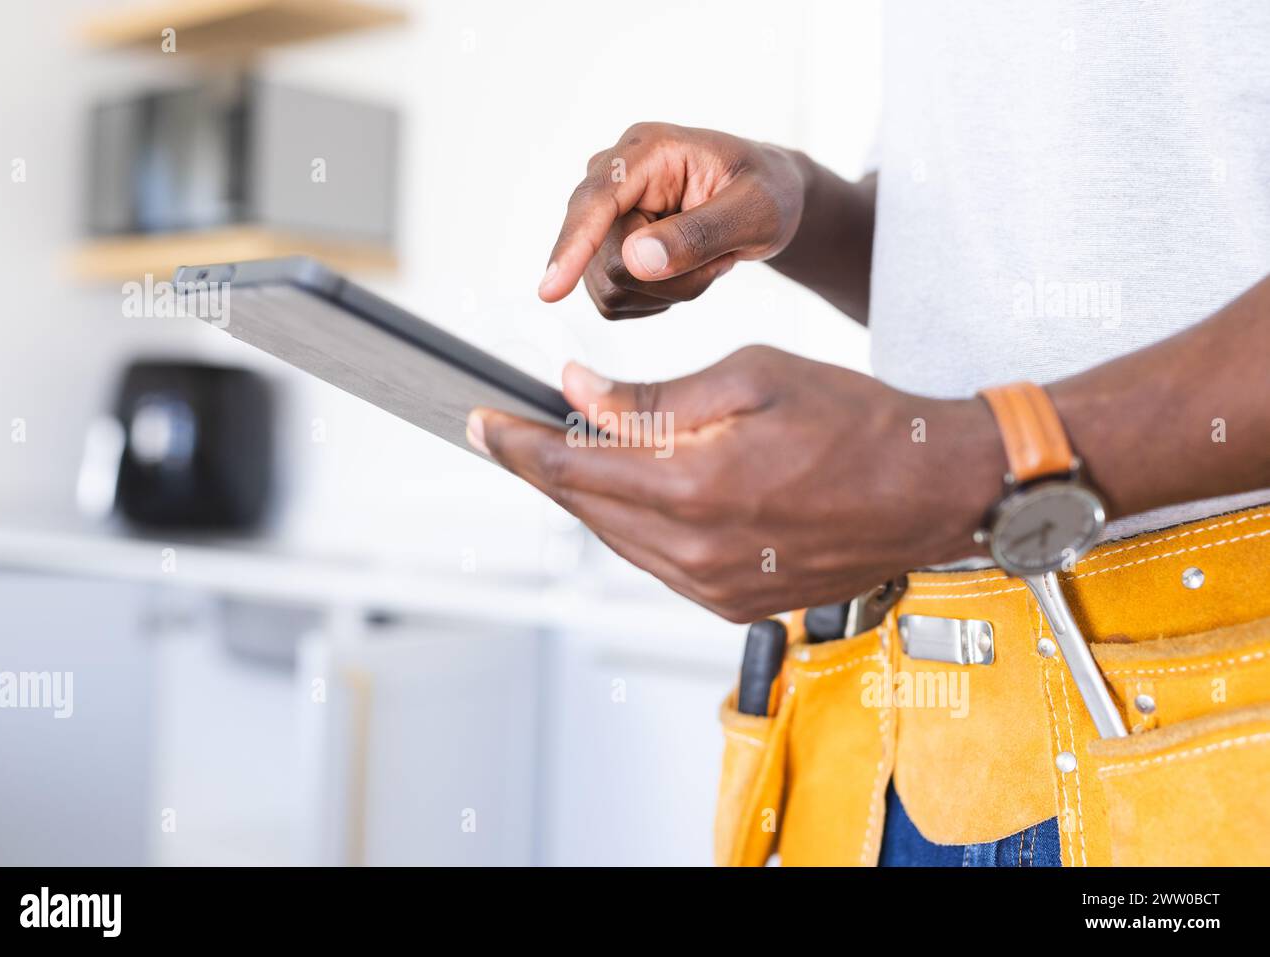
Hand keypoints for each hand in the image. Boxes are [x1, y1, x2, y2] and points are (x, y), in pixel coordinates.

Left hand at [467, 346, 1004, 622]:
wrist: (935, 491)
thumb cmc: (858, 423)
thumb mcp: (751, 377)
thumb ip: (652, 396)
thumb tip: (577, 393)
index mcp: (694, 488)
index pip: (570, 468)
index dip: (515, 444)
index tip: (477, 422)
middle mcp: (695, 551)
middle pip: (584, 509)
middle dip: (542, 467)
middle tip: (511, 431)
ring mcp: (713, 586)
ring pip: (616, 538)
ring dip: (586, 495)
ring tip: (569, 451)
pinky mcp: (731, 602)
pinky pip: (655, 562)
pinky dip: (630, 524)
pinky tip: (632, 490)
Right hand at [538, 123, 806, 318]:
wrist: (767, 200)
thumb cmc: (768, 193)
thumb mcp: (756, 212)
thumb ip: (700, 234)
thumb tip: (636, 261)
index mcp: (647, 151)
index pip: (595, 201)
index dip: (572, 246)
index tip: (550, 290)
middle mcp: (613, 178)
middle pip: (606, 260)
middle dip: (666, 279)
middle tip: (718, 260)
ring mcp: (606, 215)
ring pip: (609, 287)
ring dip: (667, 291)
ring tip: (707, 260)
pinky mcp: (605, 247)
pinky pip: (615, 300)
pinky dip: (657, 300)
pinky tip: (687, 270)